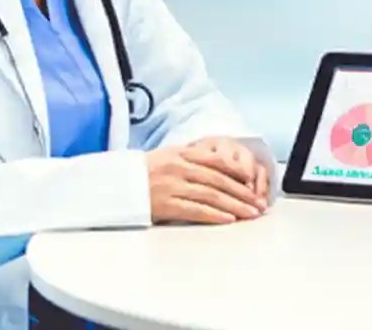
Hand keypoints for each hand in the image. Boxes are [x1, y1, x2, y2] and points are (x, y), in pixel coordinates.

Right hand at [145, 143, 266, 224]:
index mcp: (181, 153)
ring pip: (212, 195)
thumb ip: (191, 157)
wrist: (112, 184)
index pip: (217, 161)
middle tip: (259, 203)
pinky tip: (228, 219)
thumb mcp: (166, 155)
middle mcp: (179, 167)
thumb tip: (218, 162)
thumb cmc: (140, 172)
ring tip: (251, 213)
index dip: (239, 172)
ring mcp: (172, 185)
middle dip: (243, 192)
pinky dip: (214, 214)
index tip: (254, 181)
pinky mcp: (165, 204)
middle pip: (220, 180)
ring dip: (236, 205)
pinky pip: (196, 210)